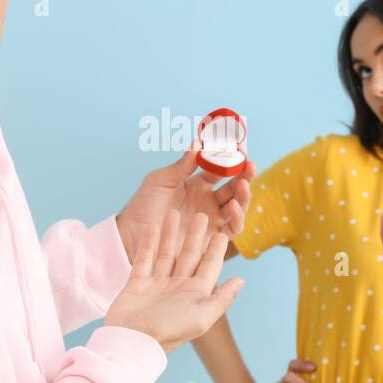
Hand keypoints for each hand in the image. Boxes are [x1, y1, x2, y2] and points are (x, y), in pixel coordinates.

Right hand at [105, 209, 244, 351]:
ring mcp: (157, 286)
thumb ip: (222, 298)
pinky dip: (148, 244)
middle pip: (189, 256)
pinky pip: (144, 259)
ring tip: (174, 213)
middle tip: (202, 214)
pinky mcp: (137, 285)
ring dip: (171, 234)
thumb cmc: (168, 332)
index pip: (209, 267)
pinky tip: (151, 227)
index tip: (221, 231)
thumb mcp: (202, 317)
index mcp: (195, 295)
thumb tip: (241, 280)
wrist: (130, 342)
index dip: (216, 250)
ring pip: (166, 254)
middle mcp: (178, 288)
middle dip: (195, 236)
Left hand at [115, 142, 255, 263]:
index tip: (239, 148)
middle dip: (245, 176)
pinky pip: (232, 228)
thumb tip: (197, 144)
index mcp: (198, 184)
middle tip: (249, 165)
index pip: (222, 170)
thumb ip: (181, 166)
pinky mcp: (211, 238)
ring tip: (242, 185)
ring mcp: (211, 220)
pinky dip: (237, 218)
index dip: (232, 160)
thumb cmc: (143, 205)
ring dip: (244, 196)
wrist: (133, 233)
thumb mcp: (161, 180)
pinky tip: (233, 207)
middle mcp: (208, 201)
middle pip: (234, 188)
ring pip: (237, 207)